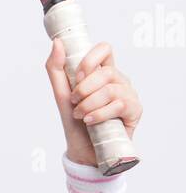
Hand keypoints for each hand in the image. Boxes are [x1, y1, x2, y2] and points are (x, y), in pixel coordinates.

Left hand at [45, 38, 141, 167]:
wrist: (84, 149)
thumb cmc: (76, 120)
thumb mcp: (61, 93)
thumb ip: (56, 68)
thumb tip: (57, 43)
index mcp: (103, 71)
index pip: (104, 49)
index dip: (89, 60)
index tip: (76, 76)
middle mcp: (119, 80)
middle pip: (106, 71)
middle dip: (84, 88)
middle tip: (75, 102)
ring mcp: (129, 94)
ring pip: (110, 89)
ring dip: (89, 104)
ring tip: (81, 115)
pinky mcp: (135, 110)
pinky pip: (119, 105)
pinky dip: (99, 114)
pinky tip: (90, 121)